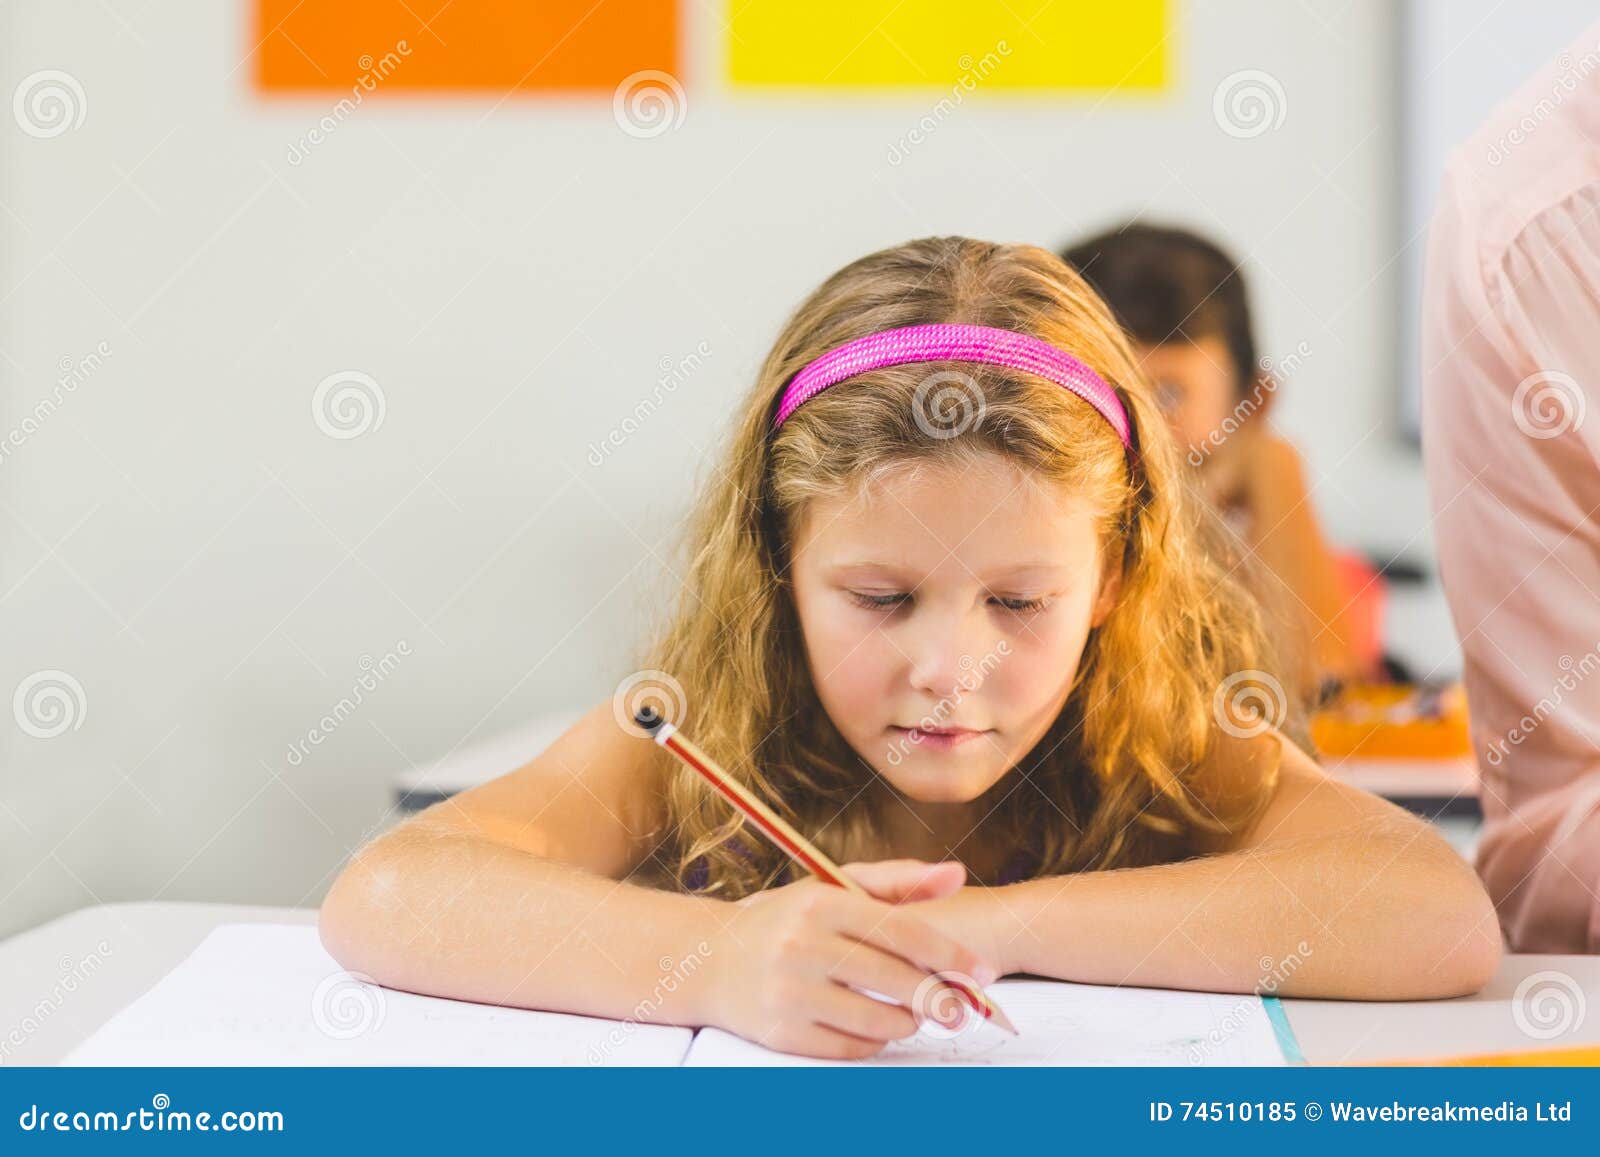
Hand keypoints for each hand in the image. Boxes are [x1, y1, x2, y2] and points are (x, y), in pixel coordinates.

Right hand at [700, 859, 1000, 1059]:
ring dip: (909, 1021)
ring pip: (878, 1020)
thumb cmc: (787, 921)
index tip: (980, 971)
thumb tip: (957, 874)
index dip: (949, 954)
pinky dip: (875, 1042)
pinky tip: (878, 1028)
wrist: (711, 959)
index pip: (901, 930)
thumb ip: (898, 881)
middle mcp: (802, 945)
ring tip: (915, 1013)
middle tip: (963, 1007)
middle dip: (940, 997)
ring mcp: (789, 992)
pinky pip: (850, 1048)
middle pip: (895, 980)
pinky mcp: (781, 1033)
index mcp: (820, 903)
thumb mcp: (834, 888)